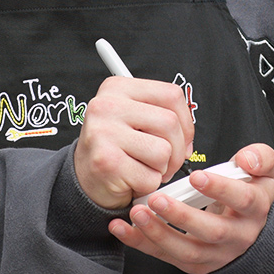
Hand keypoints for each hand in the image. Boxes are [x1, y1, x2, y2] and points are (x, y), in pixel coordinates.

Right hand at [73, 76, 195, 209]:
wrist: (84, 177)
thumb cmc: (115, 147)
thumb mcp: (134, 118)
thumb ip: (162, 116)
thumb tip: (188, 137)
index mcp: (117, 88)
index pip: (171, 94)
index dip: (186, 121)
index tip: (182, 137)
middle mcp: (107, 105)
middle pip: (170, 123)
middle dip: (178, 150)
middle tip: (165, 161)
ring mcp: (104, 133)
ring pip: (163, 152)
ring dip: (162, 169)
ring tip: (144, 167)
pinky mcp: (106, 162)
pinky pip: (150, 177)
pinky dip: (148, 184)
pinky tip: (132, 179)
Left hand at [109, 143, 273, 273]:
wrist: (249, 230)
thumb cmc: (250, 191)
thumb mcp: (265, 172)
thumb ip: (261, 158)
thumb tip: (246, 160)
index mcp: (255, 209)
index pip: (243, 200)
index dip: (221, 189)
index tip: (197, 176)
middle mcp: (238, 236)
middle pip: (212, 231)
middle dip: (183, 216)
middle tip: (157, 198)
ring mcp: (215, 254)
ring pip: (187, 250)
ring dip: (159, 233)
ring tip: (137, 213)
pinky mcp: (194, 264)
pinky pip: (165, 256)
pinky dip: (141, 243)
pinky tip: (122, 228)